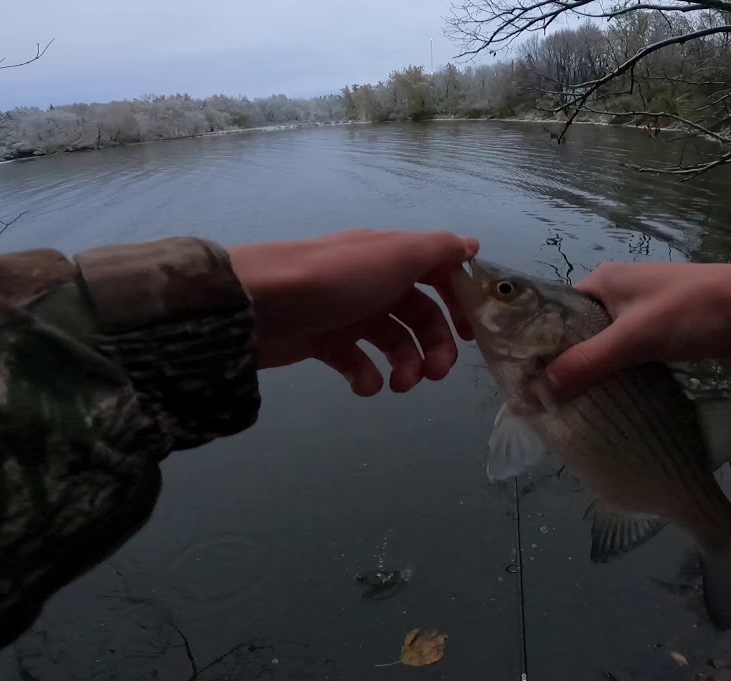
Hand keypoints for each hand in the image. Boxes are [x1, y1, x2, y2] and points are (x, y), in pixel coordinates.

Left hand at [228, 229, 478, 394]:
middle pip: (420, 315)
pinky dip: (367, 378)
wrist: (258, 304)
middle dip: (435, 346)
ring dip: (406, 366)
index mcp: (392, 258)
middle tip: (437, 374)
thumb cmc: (336, 279)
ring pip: (393, 342)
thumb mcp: (396, 254)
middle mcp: (374, 282)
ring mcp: (348, 312)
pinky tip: (365, 386)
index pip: (438, 275)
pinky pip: (357, 363)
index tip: (470, 332)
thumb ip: (439, 250)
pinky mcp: (324, 341)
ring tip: (400, 385)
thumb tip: (472, 244)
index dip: (458, 301)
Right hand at [543, 261, 730, 400]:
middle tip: (545, 402)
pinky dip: (615, 376)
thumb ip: (588, 362)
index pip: (552, 314)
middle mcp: (614, 295)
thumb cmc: (692, 312)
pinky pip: (625, 358)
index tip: (523, 381)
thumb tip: (539, 391)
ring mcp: (638, 316)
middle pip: (574, 334)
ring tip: (570, 408)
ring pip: (601, 349)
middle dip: (563, 365)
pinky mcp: (658, 335)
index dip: (537, 346)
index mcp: (601, 282)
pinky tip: (607, 401)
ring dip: (591, 374)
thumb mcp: (635, 337)